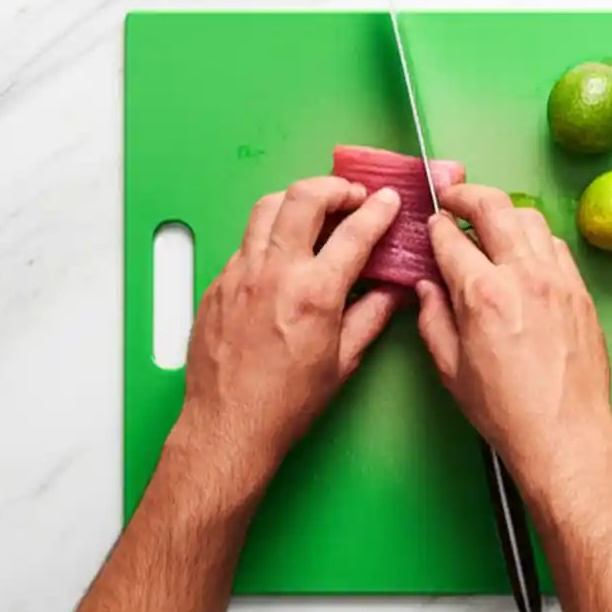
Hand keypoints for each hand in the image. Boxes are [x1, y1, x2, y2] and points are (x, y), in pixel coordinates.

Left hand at [170, 177, 402, 469]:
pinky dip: (270, 234)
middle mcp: (274, 273)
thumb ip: (372, 317)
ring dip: (296, 199)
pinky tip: (284, 254)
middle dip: (334, 187)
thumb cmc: (285, 404)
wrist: (228, 425)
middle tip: (351, 196)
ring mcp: (240, 274)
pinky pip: (246, 242)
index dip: (378, 210)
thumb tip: (393, 292)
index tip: (388, 201)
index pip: (354, 232)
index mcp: (314, 293)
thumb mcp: (344, 362)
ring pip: (266, 208)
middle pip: (303, 198)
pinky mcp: (218, 284)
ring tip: (315, 210)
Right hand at [414, 183, 611, 496]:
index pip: (451, 239)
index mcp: (482, 294)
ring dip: (504, 212)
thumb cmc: (505, 410)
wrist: (566, 433)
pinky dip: (535, 238)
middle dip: (467, 195)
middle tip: (453, 198)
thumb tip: (427, 288)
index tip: (431, 224)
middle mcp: (523, 276)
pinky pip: (556, 246)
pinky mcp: (580, 292)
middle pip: (494, 207)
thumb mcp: (450, 368)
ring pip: (530, 219)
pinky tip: (524, 252)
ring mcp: (557, 280)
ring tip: (490, 223)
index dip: (436, 226)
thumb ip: (433, 319)